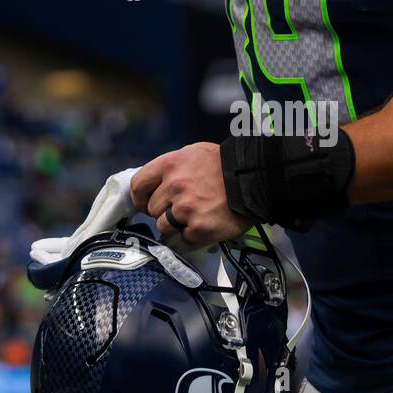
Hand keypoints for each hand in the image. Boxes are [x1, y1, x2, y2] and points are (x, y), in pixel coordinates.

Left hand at [130, 144, 254, 245]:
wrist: (254, 178)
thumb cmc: (224, 165)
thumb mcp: (193, 154)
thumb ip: (170, 170)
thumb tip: (153, 186)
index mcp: (170, 165)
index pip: (138, 186)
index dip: (140, 197)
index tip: (145, 203)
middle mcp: (174, 187)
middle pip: (152, 209)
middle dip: (164, 211)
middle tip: (182, 208)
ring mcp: (186, 209)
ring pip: (164, 227)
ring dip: (177, 225)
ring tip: (196, 215)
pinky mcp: (199, 228)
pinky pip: (185, 238)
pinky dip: (194, 234)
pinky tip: (207, 222)